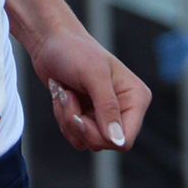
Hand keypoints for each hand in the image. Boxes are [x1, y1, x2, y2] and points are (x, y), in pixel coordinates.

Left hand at [27, 26, 150, 152]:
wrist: (52, 43)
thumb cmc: (75, 51)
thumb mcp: (94, 75)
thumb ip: (107, 107)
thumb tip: (118, 140)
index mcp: (136, 98)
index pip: (126, 140)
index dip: (102, 136)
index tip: (81, 117)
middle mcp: (123, 110)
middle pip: (104, 144)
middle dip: (80, 124)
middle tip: (70, 98)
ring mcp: (105, 115)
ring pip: (86, 141)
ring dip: (68, 119)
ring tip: (66, 93)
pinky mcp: (88, 118)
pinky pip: (75, 137)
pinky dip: (63, 119)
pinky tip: (63, 97)